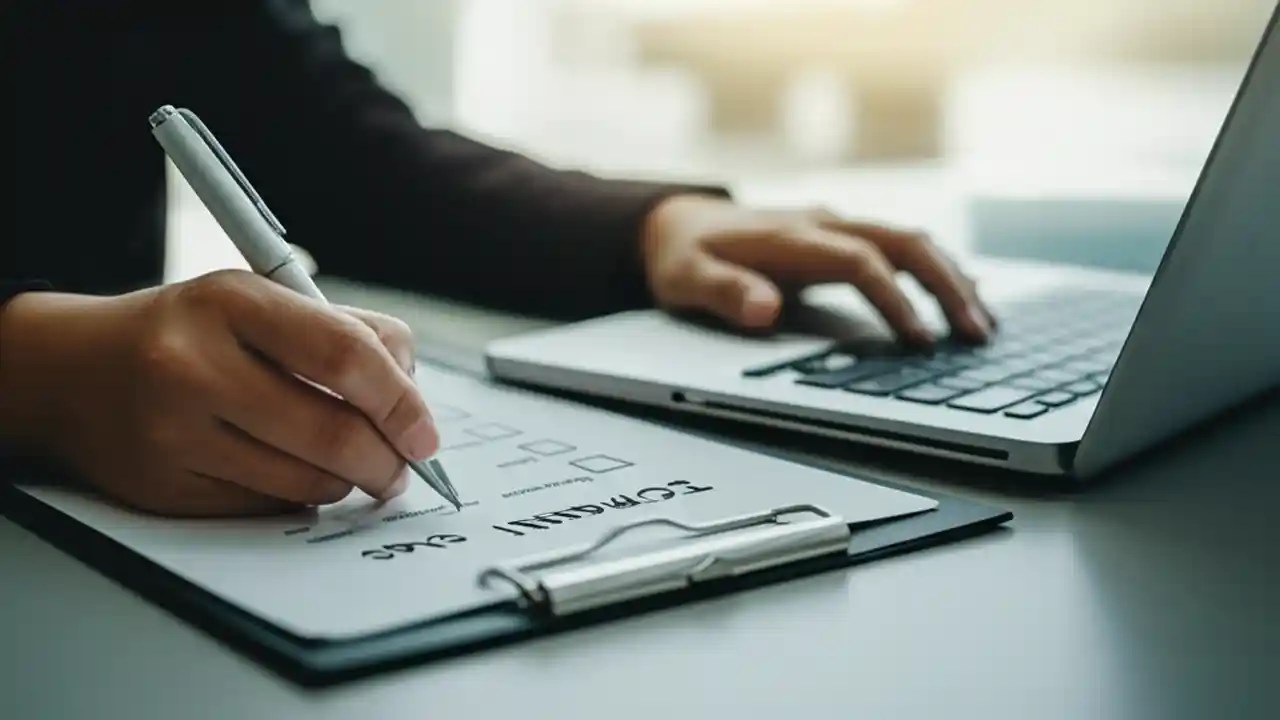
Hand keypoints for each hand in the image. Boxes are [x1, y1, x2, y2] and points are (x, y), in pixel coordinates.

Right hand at [0, 271, 436, 516]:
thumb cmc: (190, 331)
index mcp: (231, 302)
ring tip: (352, 466)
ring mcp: (174, 433)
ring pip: (308, 482)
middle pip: (333, 433)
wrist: (76, 370)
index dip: (402, 401)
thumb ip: (347, 333)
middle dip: (387, 460)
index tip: (425, 432)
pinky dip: (300, 497)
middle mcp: (194, 366)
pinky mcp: (165, 488)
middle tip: (400, 466)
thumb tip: (412, 401)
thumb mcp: (260, 300)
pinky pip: (268, 508)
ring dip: (349, 482)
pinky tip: (291, 473)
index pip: (346, 355)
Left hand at [641, 195, 996, 344]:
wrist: (677, 223)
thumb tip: (765, 309)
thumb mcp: (685, 280)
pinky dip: (935, 273)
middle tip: (978, 332)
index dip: (894, 298)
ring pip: (911, 242)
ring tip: (984, 325)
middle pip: (904, 243)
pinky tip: (962, 300)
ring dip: (951, 278)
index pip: (860, 262)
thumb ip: (723, 293)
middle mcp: (823, 225)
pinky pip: (901, 249)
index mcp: (792, 239)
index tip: (920, 339)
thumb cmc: (682, 257)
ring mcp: (836, 228)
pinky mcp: (841, 239)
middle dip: (946, 285)